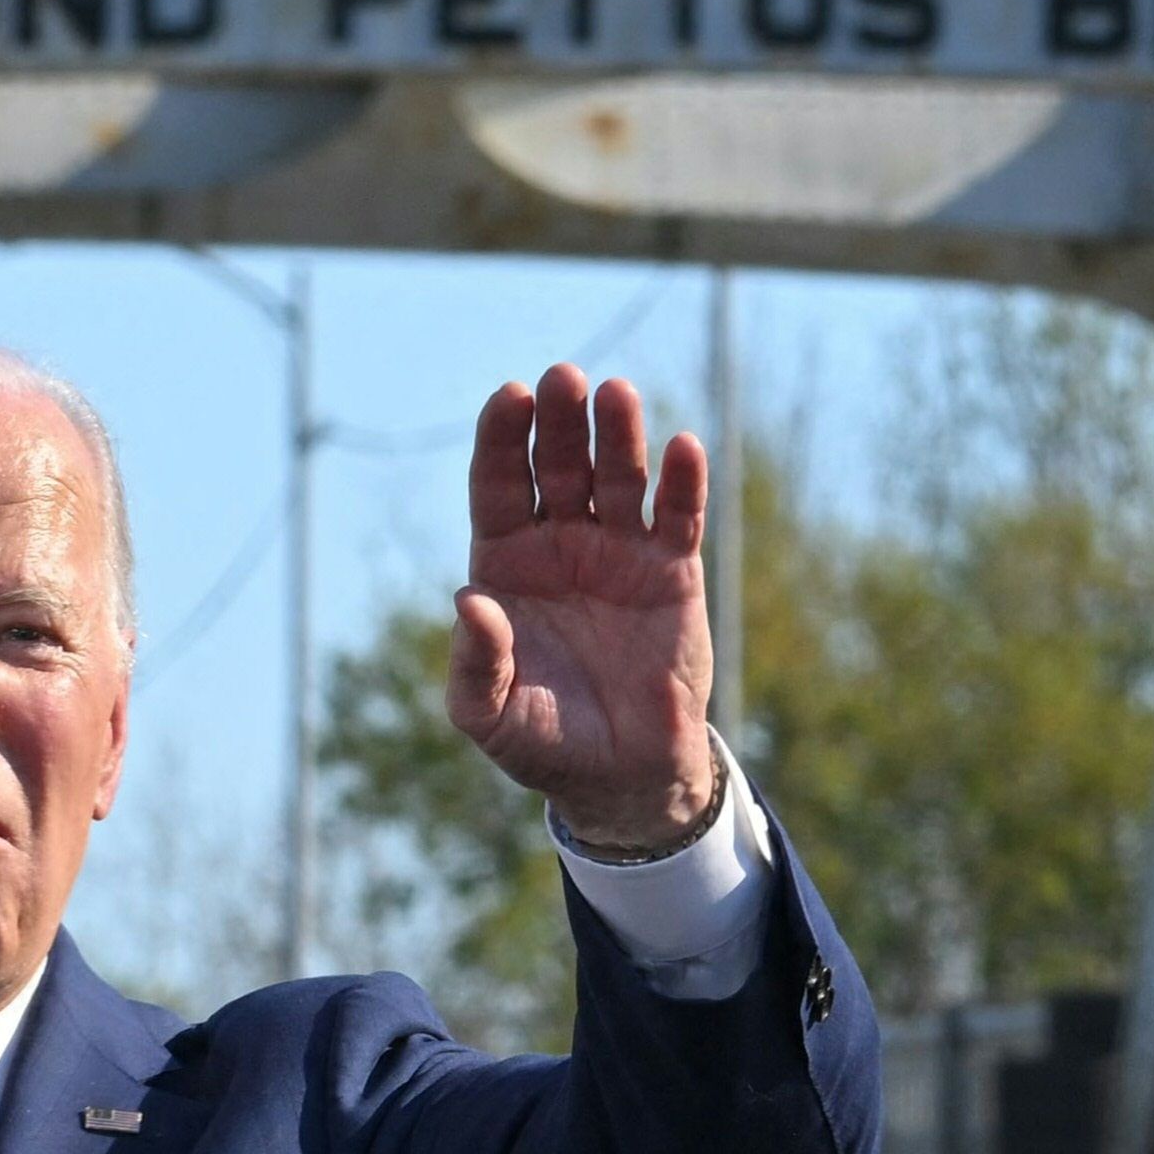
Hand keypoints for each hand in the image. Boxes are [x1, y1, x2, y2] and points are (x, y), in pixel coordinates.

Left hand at [446, 363, 723, 859]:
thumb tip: (471, 600)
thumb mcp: (491, 716)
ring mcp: (618, 552)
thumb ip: (476, 663)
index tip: (509, 398)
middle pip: (557, 465)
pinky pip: (677, 516)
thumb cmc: (544, 741)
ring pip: (618, 477)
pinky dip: (683, 482)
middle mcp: (560, 544)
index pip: (499, 484)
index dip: (502, 439)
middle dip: (559, 420)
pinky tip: (683, 446)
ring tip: (618, 393)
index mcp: (507, 563)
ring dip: (618, 434)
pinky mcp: (672, 572)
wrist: (622, 775)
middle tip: (564, 377)